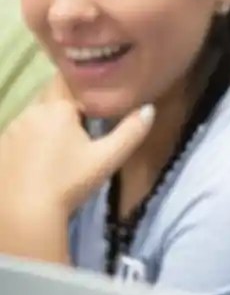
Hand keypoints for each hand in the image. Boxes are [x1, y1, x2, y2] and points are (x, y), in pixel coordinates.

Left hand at [0, 76, 151, 229]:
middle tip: (84, 117)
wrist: (25, 212)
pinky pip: (19, 132)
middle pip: (50, 96)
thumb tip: (149, 108)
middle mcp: (30, 112)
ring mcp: (11, 129)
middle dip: (65, 103)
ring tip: (63, 139)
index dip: (84, 87)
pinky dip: (31, 137)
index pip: (69, 83)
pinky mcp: (1, 147)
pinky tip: (40, 157)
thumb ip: (131, 131)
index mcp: (56, 108)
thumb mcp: (107, 158)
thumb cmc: (70, 182)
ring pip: (34, 114)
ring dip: (47, 120)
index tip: (96, 97)